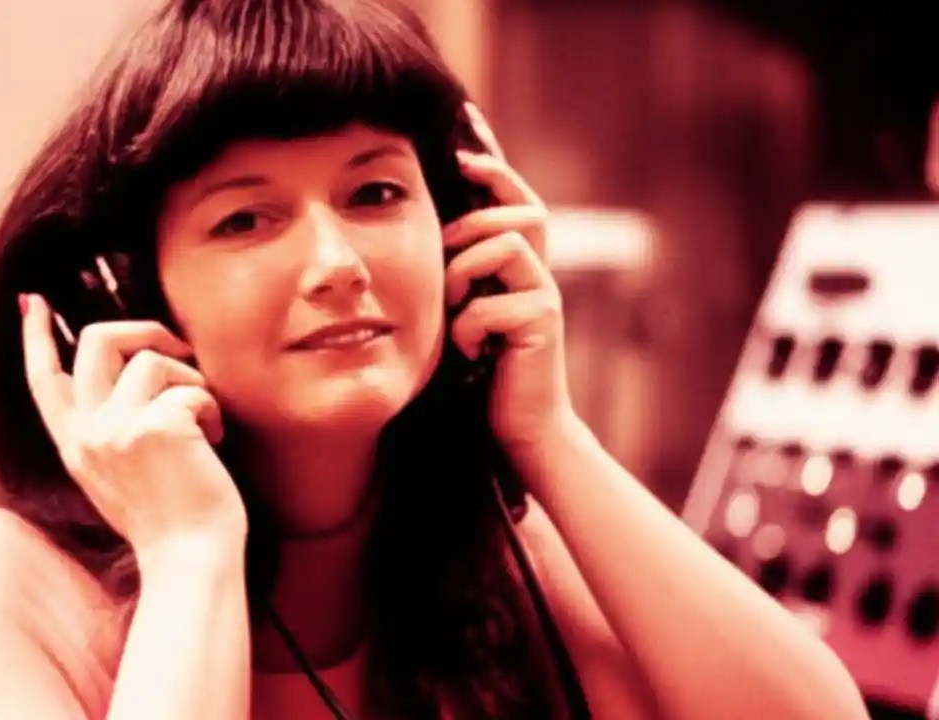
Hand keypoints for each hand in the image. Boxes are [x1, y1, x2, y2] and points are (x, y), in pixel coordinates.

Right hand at [19, 293, 246, 560]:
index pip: (43, 378)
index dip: (36, 335)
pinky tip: (215, 440)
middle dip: (143, 328)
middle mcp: (87, 434)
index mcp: (75, 445)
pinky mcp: (156, 427)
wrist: (191, 559)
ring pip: (151, 359)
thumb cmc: (171, 518)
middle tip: (177, 346)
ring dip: (190, 380)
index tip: (32, 301)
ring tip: (204, 419)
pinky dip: (212, 408)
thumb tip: (131, 372)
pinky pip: (192, 388)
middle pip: (96, 340)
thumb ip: (111, 427)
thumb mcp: (120, 472)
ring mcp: (117, 429)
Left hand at [444, 103, 578, 457]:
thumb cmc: (478, 375)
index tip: (464, 124)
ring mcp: (544, 297)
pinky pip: (494, 302)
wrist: (519, 429)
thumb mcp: (456, 314)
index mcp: (516, 265)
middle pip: (520, 208)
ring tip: (455, 308)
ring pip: (506, 243)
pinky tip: (468, 352)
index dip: (491, 159)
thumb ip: (449, 275)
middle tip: (445, 246)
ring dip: (465, 272)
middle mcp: (538, 273)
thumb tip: (411, 232)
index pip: (511, 195)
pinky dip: (469, 327)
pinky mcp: (543, 326)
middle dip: (475, 220)